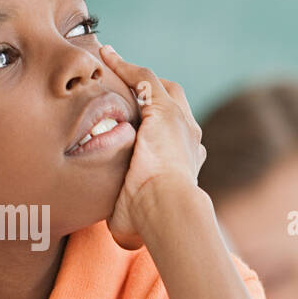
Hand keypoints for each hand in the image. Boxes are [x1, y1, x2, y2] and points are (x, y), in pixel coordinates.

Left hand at [98, 44, 205, 249]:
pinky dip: (125, 66)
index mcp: (187, 164)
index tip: (139, 130)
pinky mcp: (165, 109)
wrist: (167, 207)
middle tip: (126, 91)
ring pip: (160, 88)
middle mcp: (190, 139)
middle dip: (152, 97)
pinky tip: (107, 56)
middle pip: (173, 106)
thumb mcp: (139, 223)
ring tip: (113, 64)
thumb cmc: (153, 222)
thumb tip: (123, 242)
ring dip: (137, 77)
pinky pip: (143, 78)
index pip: (173, 139)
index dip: (157, 131)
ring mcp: (181, 121)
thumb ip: (132, 223)